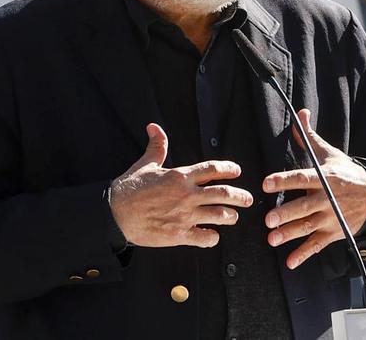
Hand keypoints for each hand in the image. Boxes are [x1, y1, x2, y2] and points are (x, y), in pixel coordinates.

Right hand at [108, 123, 252, 248]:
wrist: (117, 214)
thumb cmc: (130, 188)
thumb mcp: (146, 164)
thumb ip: (157, 146)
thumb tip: (154, 126)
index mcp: (180, 176)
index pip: (212, 169)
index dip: (228, 169)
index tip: (238, 171)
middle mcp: (186, 195)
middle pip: (222, 193)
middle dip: (239, 196)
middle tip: (248, 199)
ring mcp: (184, 216)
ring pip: (218, 215)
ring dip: (230, 216)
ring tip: (235, 217)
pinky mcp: (179, 235)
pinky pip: (204, 238)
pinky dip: (212, 237)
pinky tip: (214, 236)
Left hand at [262, 108, 365, 268]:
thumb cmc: (346, 172)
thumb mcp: (330, 154)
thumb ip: (310, 138)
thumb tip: (301, 113)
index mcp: (324, 177)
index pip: (301, 177)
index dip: (284, 180)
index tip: (266, 183)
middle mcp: (327, 199)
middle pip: (304, 207)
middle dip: (286, 214)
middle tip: (268, 220)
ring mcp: (331, 218)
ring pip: (308, 227)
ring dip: (290, 235)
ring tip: (272, 239)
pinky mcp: (334, 234)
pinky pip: (317, 246)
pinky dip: (304, 255)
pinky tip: (290, 262)